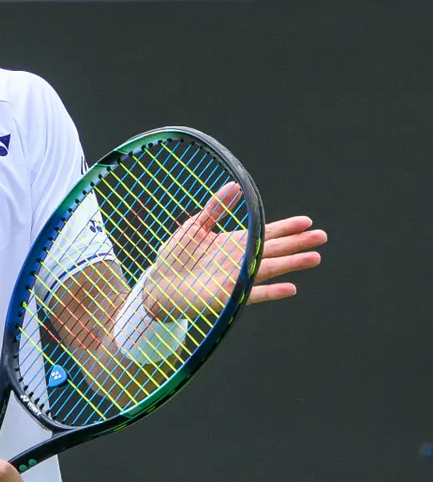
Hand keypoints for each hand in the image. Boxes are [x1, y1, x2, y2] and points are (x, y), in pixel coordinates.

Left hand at [143, 182, 325, 320]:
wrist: (160, 284)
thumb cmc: (176, 255)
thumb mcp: (196, 226)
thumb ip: (215, 208)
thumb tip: (235, 185)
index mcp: (236, 243)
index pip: (267, 234)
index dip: (286, 228)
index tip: (307, 221)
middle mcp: (241, 260)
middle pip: (274, 250)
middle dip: (298, 243)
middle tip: (321, 236)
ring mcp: (237, 278)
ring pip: (270, 269)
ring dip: (292, 264)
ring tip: (314, 257)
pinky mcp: (229, 296)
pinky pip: (255, 294)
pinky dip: (272, 291)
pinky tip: (291, 287)